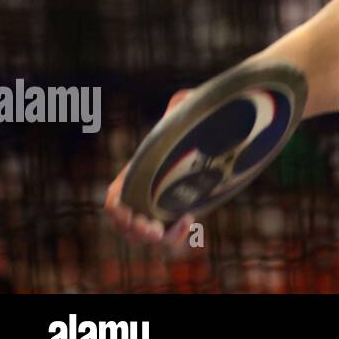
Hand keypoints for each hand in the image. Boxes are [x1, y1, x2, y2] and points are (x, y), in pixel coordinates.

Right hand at [103, 89, 196, 250]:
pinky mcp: (181, 216)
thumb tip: (181, 100)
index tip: (127, 211)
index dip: (115, 208)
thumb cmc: (199, 122)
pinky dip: (175, 235)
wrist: (223, 136)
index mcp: (139, 175)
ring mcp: (164, 208)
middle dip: (132, 229)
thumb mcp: (188, 111)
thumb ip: (181, 105)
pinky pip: (171, 237)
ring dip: (149, 238)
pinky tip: (188, 218)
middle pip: (126, 224)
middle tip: (149, 227)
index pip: (115, 198)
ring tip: (159, 231)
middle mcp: (147, 195)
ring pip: (147, 236)